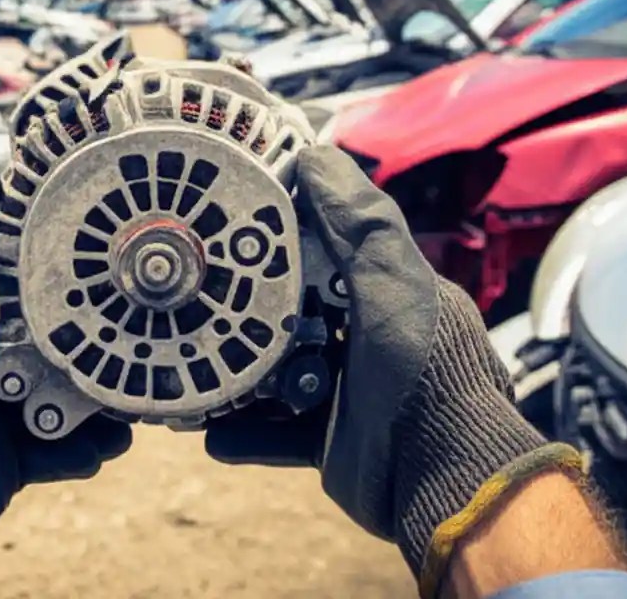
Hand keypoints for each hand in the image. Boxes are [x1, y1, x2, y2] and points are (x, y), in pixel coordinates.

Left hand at [0, 160, 130, 565]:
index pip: (14, 267)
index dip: (50, 247)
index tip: (99, 228)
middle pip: (53, 329)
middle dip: (91, 320)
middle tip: (136, 302)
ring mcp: (1, 408)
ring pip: (71, 390)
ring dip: (105, 383)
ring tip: (140, 370)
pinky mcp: (15, 457)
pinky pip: (69, 448)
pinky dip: (94, 442)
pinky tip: (119, 428)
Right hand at [206, 147, 574, 589]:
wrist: (443, 472)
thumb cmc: (428, 367)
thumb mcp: (395, 278)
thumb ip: (360, 221)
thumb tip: (314, 154)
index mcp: (381, 291)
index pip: (321, 251)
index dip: (275, 236)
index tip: (224, 224)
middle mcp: (362, 338)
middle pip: (286, 314)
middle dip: (239, 310)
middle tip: (188, 297)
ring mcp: (344, 391)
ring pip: (271, 375)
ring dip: (230, 372)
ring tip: (183, 362)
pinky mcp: (326, 443)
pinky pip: (271, 434)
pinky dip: (240, 432)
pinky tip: (205, 428)